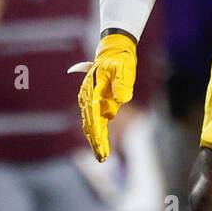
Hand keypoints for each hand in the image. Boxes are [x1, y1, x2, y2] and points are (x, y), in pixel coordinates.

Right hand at [70, 32, 136, 161]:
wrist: (114, 52)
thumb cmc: (120, 60)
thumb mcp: (123, 68)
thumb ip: (122, 83)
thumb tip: (120, 99)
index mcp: (93, 89)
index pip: (94, 114)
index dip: (97, 132)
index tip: (100, 145)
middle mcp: (88, 96)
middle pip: (90, 123)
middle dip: (96, 141)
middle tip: (102, 158)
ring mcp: (91, 100)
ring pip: (91, 125)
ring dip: (96, 140)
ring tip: (102, 157)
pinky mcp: (96, 103)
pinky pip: (96, 121)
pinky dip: (98, 134)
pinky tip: (102, 146)